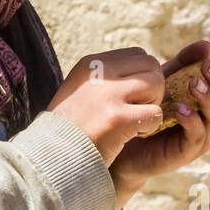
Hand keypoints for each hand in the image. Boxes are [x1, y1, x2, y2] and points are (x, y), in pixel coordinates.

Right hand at [45, 47, 167, 165]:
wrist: (52, 155)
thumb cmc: (70, 126)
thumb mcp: (82, 89)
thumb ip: (107, 77)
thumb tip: (148, 67)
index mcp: (92, 63)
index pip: (138, 55)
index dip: (143, 76)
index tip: (131, 97)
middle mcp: (99, 72)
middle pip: (152, 66)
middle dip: (153, 89)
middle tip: (136, 110)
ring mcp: (108, 95)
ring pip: (157, 85)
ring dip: (153, 105)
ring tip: (133, 121)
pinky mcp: (117, 118)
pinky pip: (155, 114)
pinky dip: (149, 127)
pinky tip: (129, 135)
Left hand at [108, 41, 209, 189]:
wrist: (125, 141)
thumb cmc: (149, 108)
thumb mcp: (166, 81)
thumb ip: (184, 64)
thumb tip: (207, 44)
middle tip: (208, 66)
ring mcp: (202, 138)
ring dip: (209, 98)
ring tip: (194, 83)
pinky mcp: (186, 152)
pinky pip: (198, 137)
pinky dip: (192, 121)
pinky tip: (180, 108)